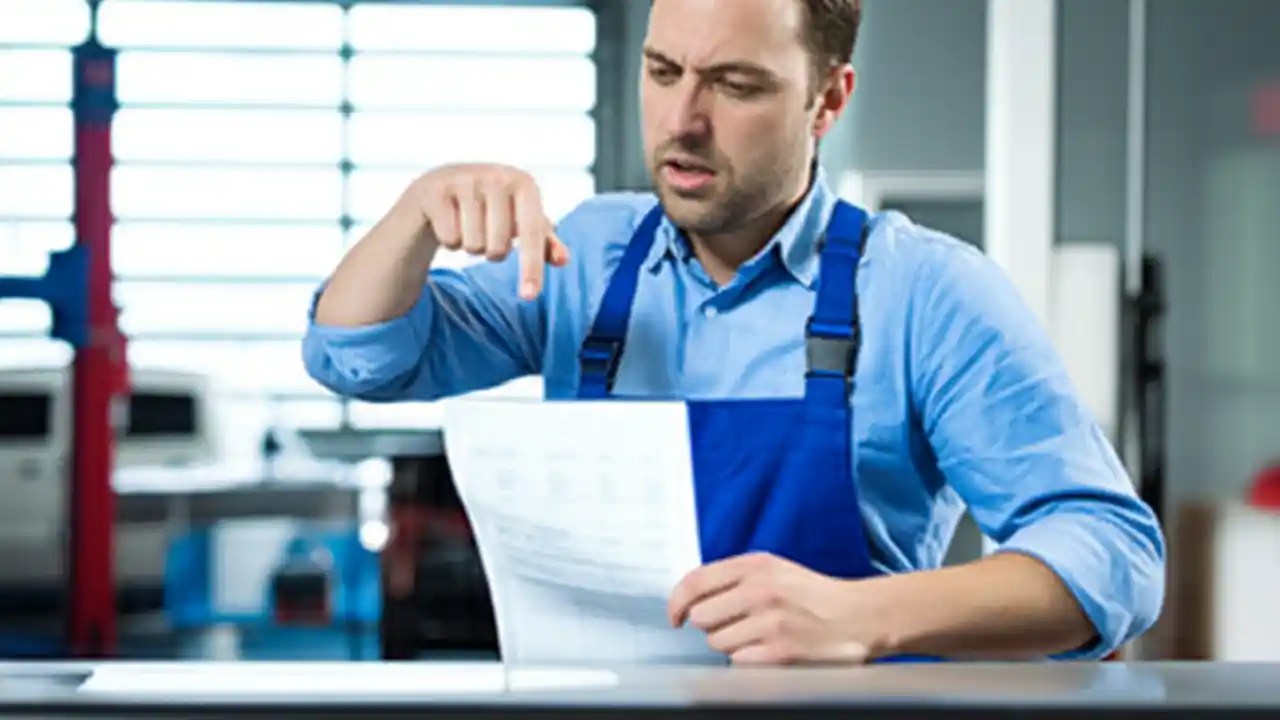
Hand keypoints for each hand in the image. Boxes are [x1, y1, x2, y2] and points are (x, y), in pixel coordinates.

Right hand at [402, 163, 569, 298]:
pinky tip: (444, 222)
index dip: (531, 266)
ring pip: (473, 244)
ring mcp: (462, 178)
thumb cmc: (487, 212)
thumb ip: (543, 242)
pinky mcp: (433, 189)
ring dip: (469, 245)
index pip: (531, 233)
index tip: (530, 296)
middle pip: (498, 246)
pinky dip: (448, 239)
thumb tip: (563, 259)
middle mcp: (494, 174)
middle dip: (491, 251)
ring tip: (464, 225)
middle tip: (484, 233)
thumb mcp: (518, 223)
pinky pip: (449, 237)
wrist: (435, 192)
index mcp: (522, 182)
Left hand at [667, 552, 886, 665]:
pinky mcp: (781, 652)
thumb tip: (689, 596)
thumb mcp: (774, 569)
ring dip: (731, 645)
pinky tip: (767, 651)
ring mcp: (771, 622)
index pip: (695, 581)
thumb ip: (734, 577)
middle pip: (702, 617)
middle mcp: (761, 590)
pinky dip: (747, 660)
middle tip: (735, 625)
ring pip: (717, 643)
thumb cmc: (811, 594)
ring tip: (757, 636)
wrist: (859, 616)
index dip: (676, 602)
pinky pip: (738, 662)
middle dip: (713, 626)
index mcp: (756, 565)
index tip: (675, 617)